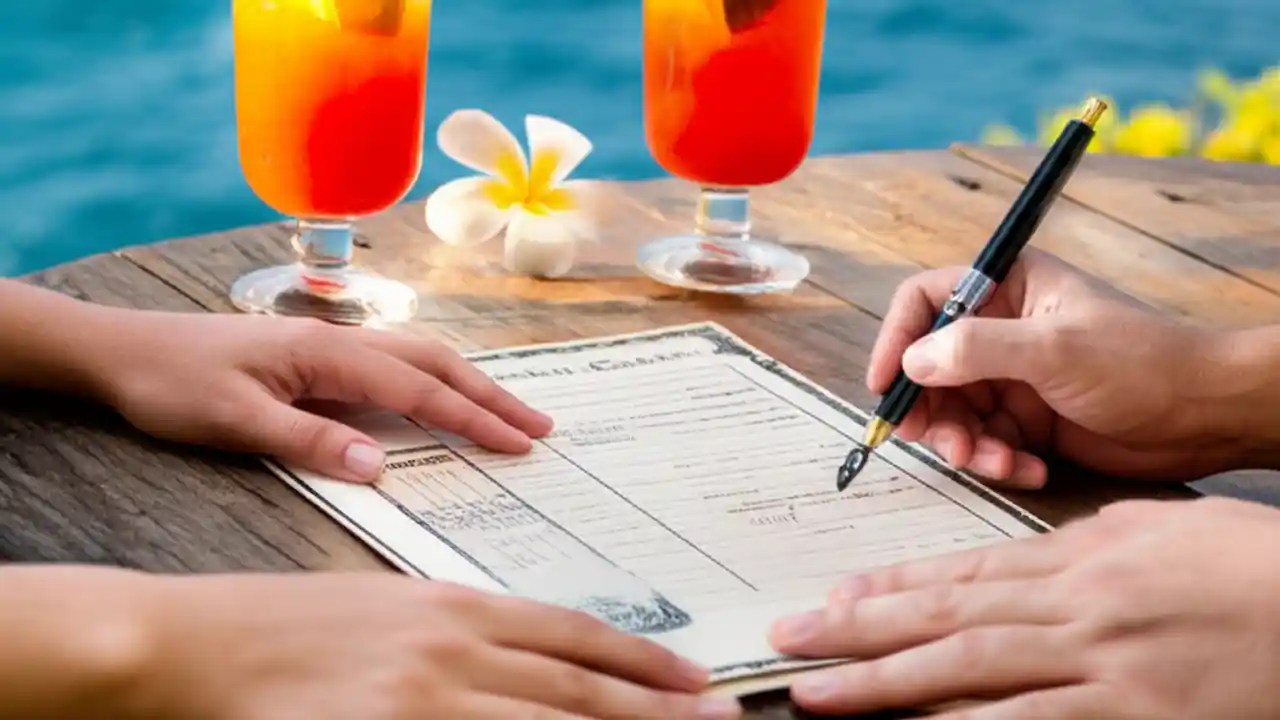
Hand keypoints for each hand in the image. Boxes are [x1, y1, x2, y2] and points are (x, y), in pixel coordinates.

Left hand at [88, 311, 552, 482]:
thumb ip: (309, 441)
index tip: (519, 441)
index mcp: (329, 354)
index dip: (472, 417)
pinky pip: (397, 365)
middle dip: (492, 395)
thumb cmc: (173, 383)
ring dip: (470, 384)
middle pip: (436, 363)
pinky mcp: (320, 358)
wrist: (123, 349)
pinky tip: (443, 397)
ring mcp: (333, 346)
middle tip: (541, 426)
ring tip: (511, 411)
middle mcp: (341, 342)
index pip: (419, 389)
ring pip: (421, 358)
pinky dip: (437, 381)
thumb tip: (382, 466)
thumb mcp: (235, 421)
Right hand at [124, 574, 741, 718]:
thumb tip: (528, 667)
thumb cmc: (284, 626)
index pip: (572, 634)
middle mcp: (451, 647)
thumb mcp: (388, 611)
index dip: (640, 660)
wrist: (190, 644)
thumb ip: (462, 637)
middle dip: (656, 707)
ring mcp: (420, 698)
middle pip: (577, 686)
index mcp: (453, 606)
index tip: (691, 680)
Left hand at [769, 497, 1279, 718]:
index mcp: (1083, 554)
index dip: (891, 587)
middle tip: (787, 641)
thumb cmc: (1255, 566)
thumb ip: (1087, 544)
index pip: (965, 571)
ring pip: (971, 669)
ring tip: (819, 693)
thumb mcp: (1162, 530)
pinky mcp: (1133, 714)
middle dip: (858, 630)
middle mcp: (1078, 605)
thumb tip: (1027, 556)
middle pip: (947, 616)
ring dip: (885, 683)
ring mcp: (1103, 664)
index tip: (831, 598)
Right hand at [868, 249, 1247, 486]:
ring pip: (954, 414)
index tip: (885, 384)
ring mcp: (1014, 378)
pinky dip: (998, 462)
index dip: (897, 339)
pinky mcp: (1027, 421)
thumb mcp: (1054, 349)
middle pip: (929, 367)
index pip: (927, 301)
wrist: (1205, 417)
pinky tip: (1030, 469)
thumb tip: (914, 360)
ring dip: (966, 445)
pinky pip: (985, 443)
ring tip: (995, 462)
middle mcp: (1003, 330)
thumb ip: (977, 350)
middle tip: (941, 443)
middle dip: (933, 411)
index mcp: (1009, 289)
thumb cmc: (1145, 363)